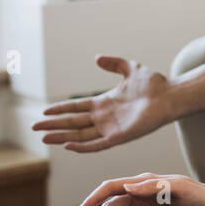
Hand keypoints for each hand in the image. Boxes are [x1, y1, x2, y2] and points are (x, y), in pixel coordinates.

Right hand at [33, 55, 173, 151]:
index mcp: (104, 103)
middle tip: (34, 127)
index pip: (76, 108)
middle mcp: (104, 118)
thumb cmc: (154, 84)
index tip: (44, 110)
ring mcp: (111, 128)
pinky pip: (97, 145)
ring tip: (44, 137)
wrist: (170, 95)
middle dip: (54, 125)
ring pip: (80, 135)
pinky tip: (67, 145)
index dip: (60, 110)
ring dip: (62, 137)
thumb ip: (114, 63)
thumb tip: (97, 58)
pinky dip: (82, 146)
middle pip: (73, 123)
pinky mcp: (119, 137)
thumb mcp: (131, 68)